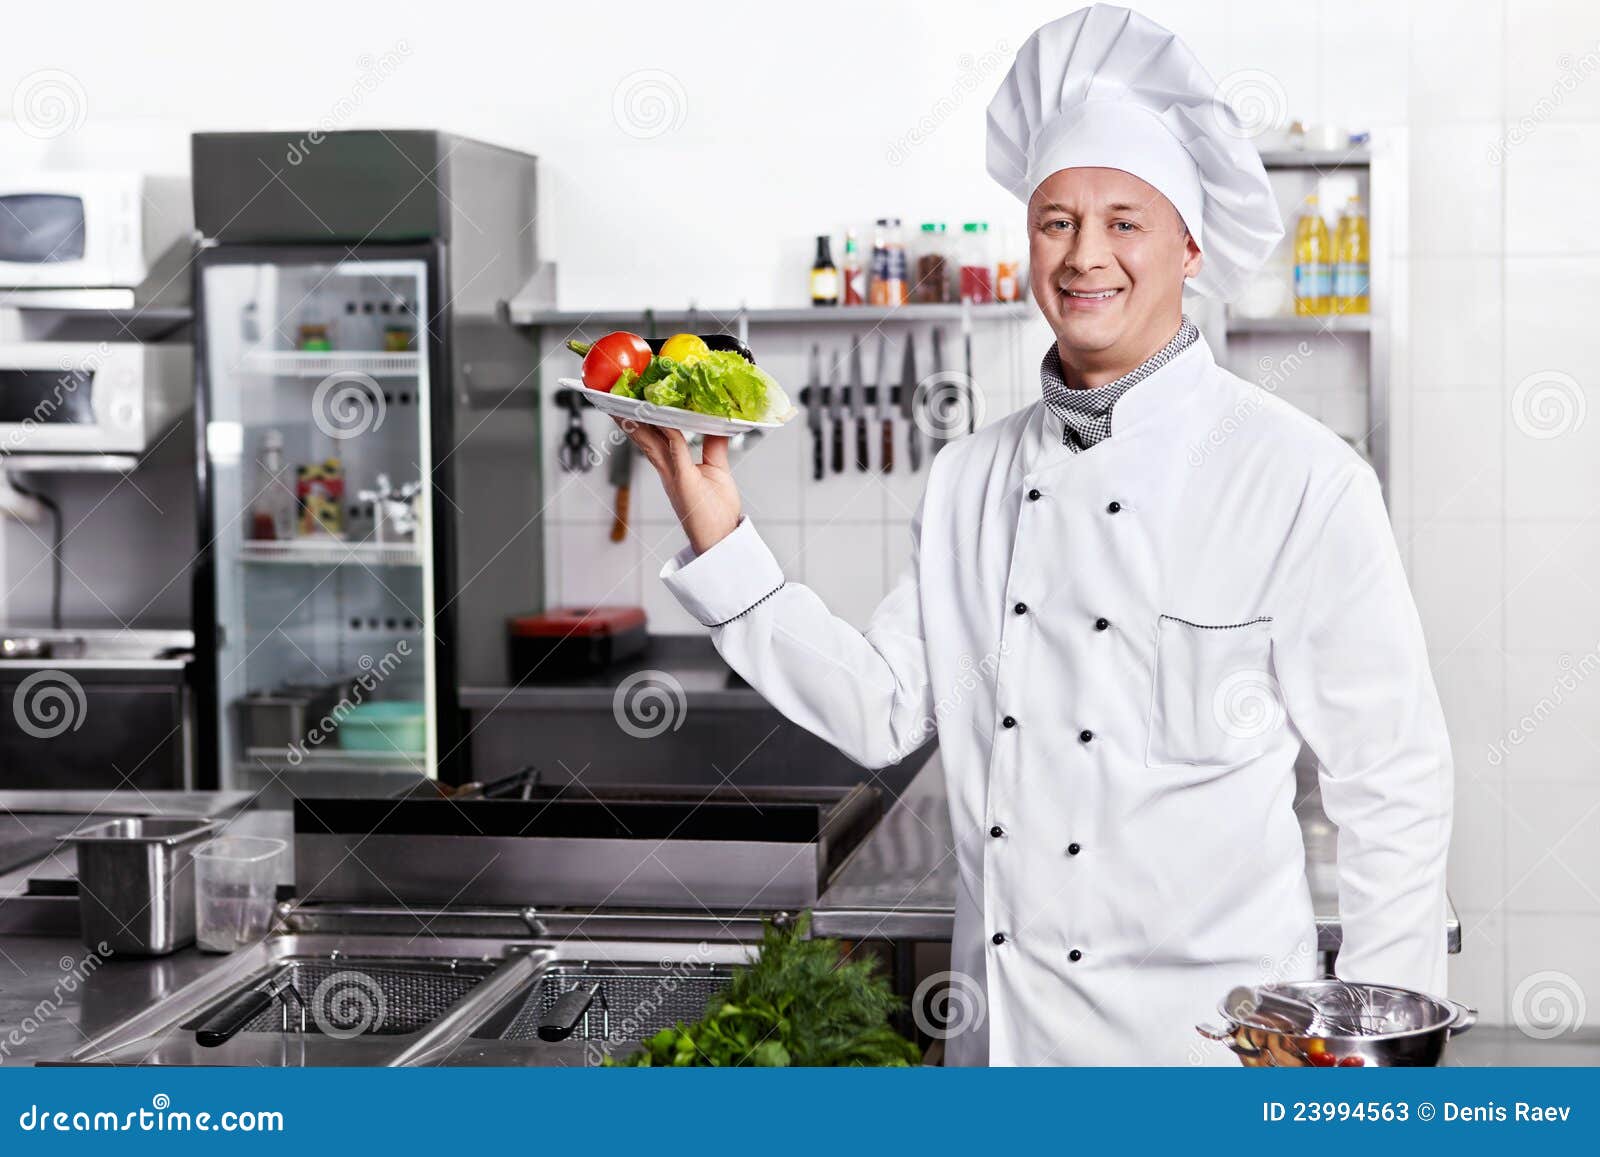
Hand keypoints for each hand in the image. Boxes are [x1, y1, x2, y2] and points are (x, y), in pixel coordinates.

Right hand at [611, 417, 741, 554]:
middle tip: (617, 400)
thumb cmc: (718, 513)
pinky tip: (662, 417)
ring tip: (625, 404)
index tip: (637, 405)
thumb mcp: (718, 469)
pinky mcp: (683, 480)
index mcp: (674, 469)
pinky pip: (673, 449)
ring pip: (650, 443)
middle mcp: (668, 472)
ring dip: (636, 422)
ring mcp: (673, 476)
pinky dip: (667, 432)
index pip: (655, 440)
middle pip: (644, 439)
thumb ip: (714, 445)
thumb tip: (718, 423)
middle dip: (629, 420)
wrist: (720, 540)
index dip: (645, 422)